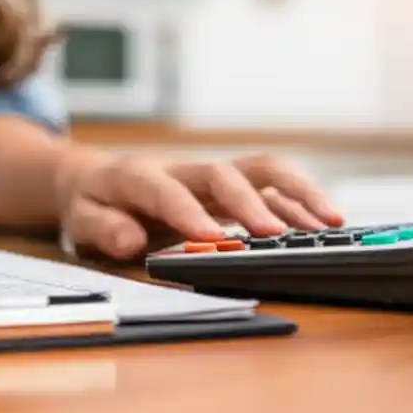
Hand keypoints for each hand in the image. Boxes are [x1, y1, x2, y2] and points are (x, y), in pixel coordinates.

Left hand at [55, 150, 342, 259]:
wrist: (92, 177)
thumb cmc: (91, 202)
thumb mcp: (81, 220)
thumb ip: (104, 230)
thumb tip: (131, 240)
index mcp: (139, 176)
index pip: (168, 192)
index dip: (190, 214)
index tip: (214, 239)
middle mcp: (183, 171)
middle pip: (226, 173)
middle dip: (252, 203)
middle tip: (276, 235)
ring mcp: (209, 178)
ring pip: (260, 171)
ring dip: (296, 192)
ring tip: (331, 222)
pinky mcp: (228, 189)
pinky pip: (270, 188)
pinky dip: (299, 202)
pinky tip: (325, 224)